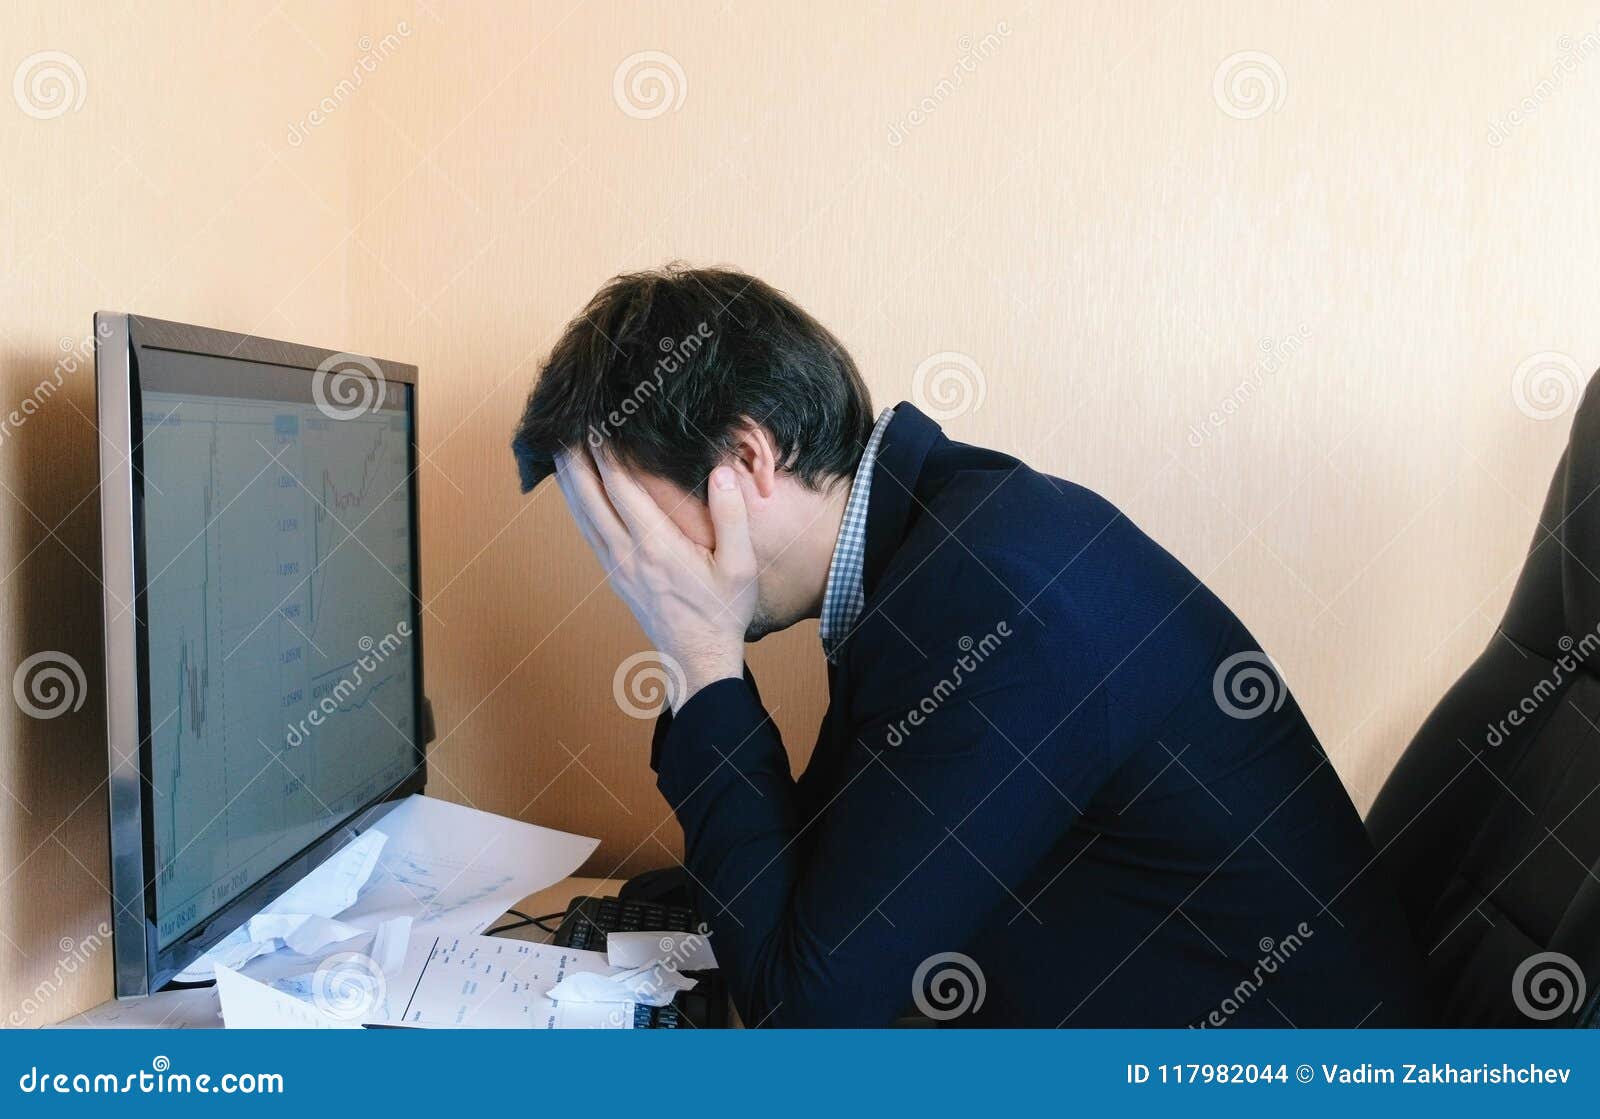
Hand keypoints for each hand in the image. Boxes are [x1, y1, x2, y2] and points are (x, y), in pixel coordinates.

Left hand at [553, 448, 755, 710]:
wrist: (699, 659)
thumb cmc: (722, 612)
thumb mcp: (740, 565)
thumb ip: (732, 517)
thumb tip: (720, 473)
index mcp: (656, 546)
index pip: (621, 487)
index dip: (606, 451)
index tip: (600, 420)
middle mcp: (627, 554)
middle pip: (589, 496)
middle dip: (575, 456)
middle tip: (564, 422)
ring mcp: (615, 566)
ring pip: (582, 514)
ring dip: (569, 478)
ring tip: (560, 446)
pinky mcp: (614, 575)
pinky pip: (587, 531)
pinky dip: (577, 503)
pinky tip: (575, 489)